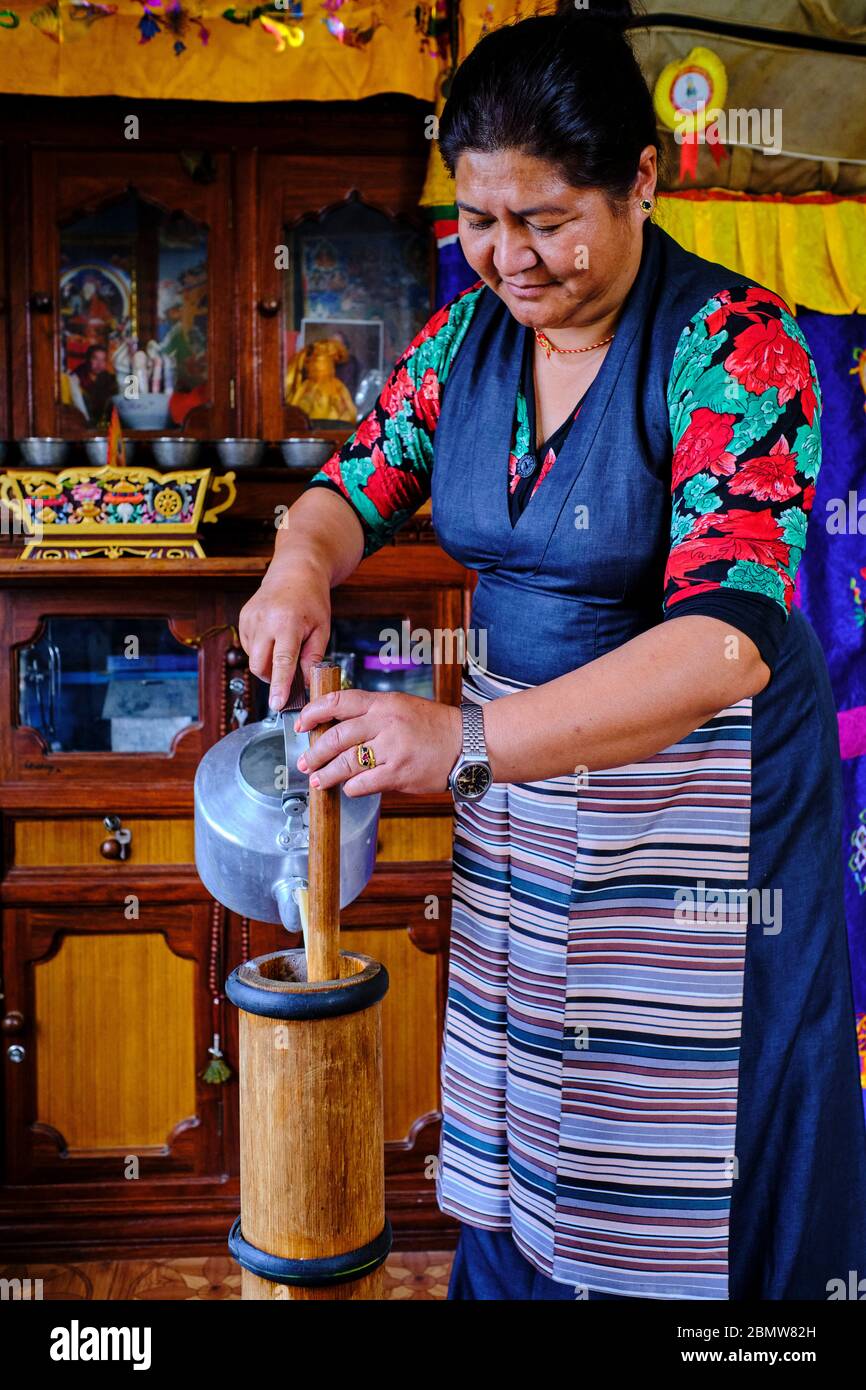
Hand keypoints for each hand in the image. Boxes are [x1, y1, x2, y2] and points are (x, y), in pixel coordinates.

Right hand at [239, 553, 331, 708]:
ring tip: (285, 647)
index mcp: (287, 623)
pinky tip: (274, 638)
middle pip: (260, 666)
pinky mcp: (243, 618)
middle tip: (290, 674)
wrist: (295, 570)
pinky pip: (249, 647)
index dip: (279, 685)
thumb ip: (313, 658)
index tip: (277, 704)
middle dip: (272, 678)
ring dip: (267, 664)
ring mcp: (250, 619)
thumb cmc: (312, 599)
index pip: (281, 662)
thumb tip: (307, 685)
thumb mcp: (321, 629)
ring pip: (253, 659)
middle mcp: (264, 621)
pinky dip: (262, 651)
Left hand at [294, 688, 462, 796]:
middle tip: (305, 762)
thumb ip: (372, 712)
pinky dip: (351, 787)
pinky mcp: (398, 774)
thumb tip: (337, 724)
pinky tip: (350, 788)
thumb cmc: (435, 726)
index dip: (313, 713)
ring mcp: (391, 749)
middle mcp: (385, 723)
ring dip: (326, 774)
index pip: (338, 702)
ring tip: (318, 780)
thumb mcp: (402, 706)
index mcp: (383, 703)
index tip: (301, 724)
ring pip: (345, 763)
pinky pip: (362, 783)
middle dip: (314, 752)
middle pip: (336, 736)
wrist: (468, 743)